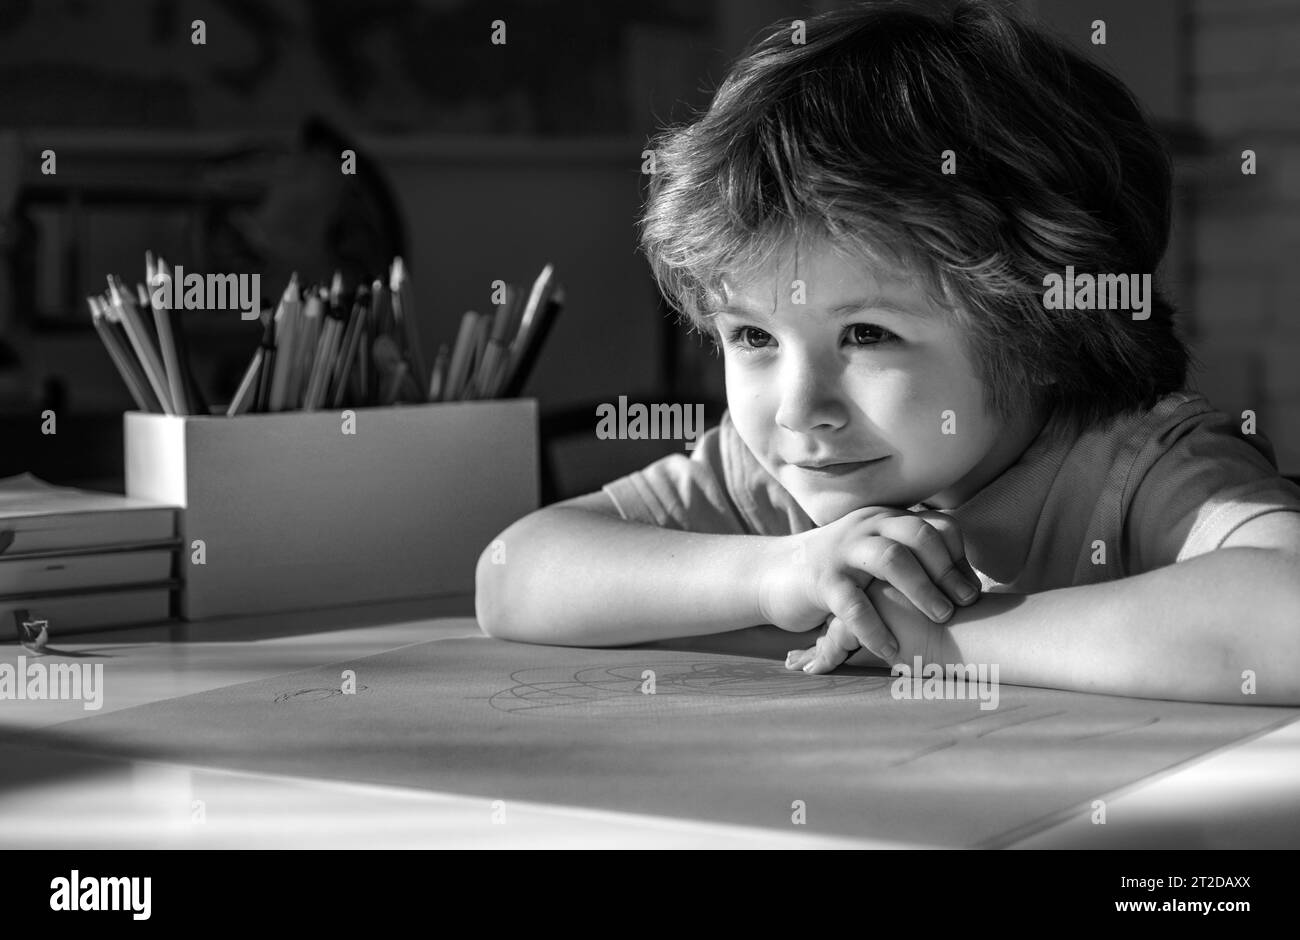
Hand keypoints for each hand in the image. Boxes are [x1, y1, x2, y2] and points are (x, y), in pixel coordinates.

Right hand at [758, 506, 981, 659]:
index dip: (960, 556)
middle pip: (919, 533)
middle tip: (964, 604)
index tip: (971, 591)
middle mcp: (867, 527)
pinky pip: (853, 603)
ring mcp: (842, 551)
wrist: (773, 574)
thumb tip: (966, 589)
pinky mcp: (821, 580)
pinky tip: (890, 651)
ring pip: (890, 558)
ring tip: (940, 619)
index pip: (937, 525)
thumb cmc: (839, 574)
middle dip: (947, 569)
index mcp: (886, 520)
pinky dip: (875, 629)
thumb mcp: (876, 557)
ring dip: (922, 589)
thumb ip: (911, 561)